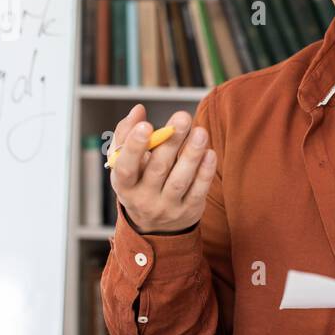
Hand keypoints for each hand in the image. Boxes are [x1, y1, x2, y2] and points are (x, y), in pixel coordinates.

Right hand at [109, 103, 216, 233]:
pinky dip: (204, 172)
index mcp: (124, 185)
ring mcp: (167, 207)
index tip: (146, 125)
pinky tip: (209, 153)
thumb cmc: (138, 181)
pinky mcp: (188, 211)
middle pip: (158, 169)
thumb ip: (126, 134)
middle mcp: (144, 199)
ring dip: (191, 155)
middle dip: (170, 142)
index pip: (126, 167)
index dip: (134, 147)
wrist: (155, 225)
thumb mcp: (125, 163)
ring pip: (180, 181)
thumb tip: (138, 110)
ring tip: (200, 132)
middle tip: (182, 117)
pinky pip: (198, 191)